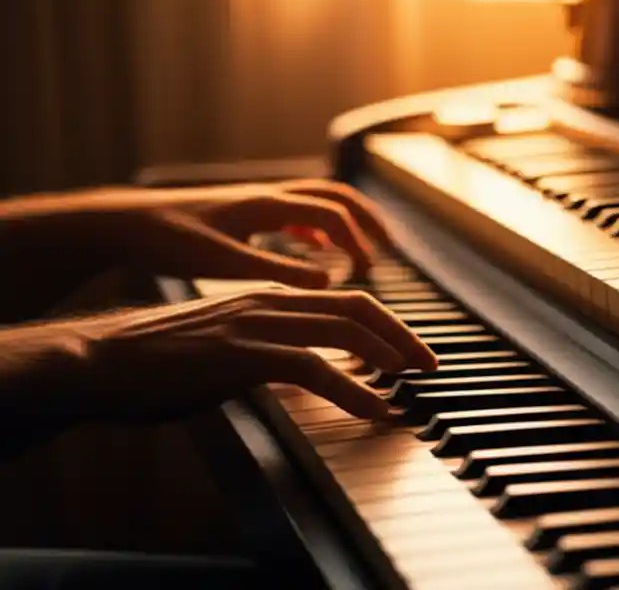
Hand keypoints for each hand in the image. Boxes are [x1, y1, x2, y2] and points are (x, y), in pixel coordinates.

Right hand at [0, 287, 433, 426]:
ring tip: (412, 383)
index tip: (410, 351)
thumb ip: (265, 354)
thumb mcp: (224, 350)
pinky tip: (373, 408)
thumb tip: (298, 373)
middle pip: (357, 308)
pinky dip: (352, 390)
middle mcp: (268, 302)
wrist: (100, 359)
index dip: (385, 324)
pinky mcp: (242, 354)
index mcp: (266, 298)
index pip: (344, 302)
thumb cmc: (156, 362)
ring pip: (343, 330)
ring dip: (388, 356)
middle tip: (429, 364)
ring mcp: (256, 324)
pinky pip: (313, 368)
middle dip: (401, 335)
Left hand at [1, 179, 391, 291]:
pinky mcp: (247, 213)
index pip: (332, 211)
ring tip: (364, 250)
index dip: (358, 239)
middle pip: (336, 196)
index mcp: (267, 204)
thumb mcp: (221, 262)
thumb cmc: (169, 240)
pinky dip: (319, 228)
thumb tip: (328, 281)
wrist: (127, 221)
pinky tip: (318, 252)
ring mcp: (259, 202)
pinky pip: (297, 211)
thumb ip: (276, 272)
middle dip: (368, 220)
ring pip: (319, 201)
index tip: (370, 270)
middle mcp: (268, 196)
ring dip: (347, 222)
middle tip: (389, 250)